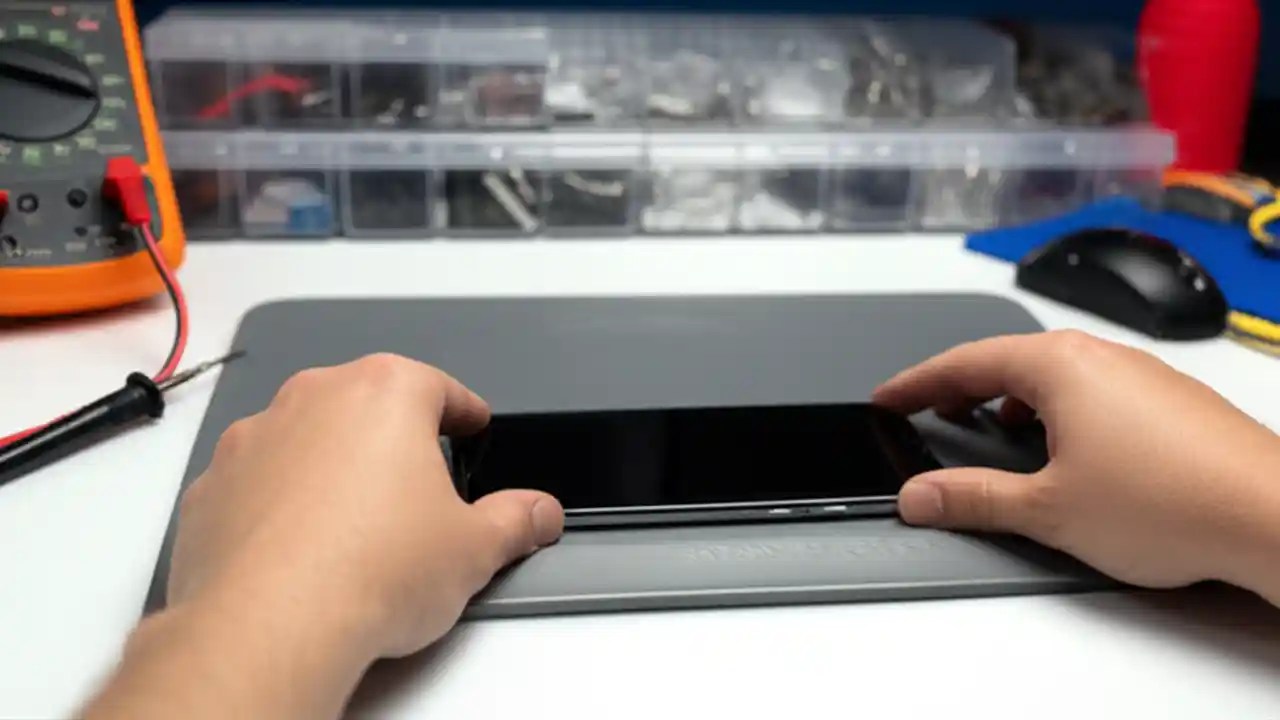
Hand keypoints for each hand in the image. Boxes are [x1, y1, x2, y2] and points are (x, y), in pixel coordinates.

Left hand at [87, 354, 563, 719]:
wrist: (271, 624)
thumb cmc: (370, 571)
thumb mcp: (474, 549)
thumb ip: (515, 521)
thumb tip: (538, 514)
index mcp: (386, 394)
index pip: (440, 387)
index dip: (464, 413)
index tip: (471, 428)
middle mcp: (314, 399)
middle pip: (368, 405)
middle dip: (394, 439)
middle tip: (417, 489)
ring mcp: (255, 439)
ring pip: (306, 438)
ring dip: (331, 466)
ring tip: (357, 526)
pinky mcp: (211, 486)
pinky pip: (257, 482)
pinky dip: (279, 504)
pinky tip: (302, 549)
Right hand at [873, 330, 1279, 597]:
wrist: (1273, 515)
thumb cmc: (1170, 502)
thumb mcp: (1048, 509)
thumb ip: (973, 499)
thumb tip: (922, 495)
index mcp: (1060, 366)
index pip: (965, 362)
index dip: (917, 383)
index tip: (888, 397)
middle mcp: (1100, 358)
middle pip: (1009, 361)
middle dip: (964, 389)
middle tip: (932, 413)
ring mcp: (1141, 376)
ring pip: (1056, 376)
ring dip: (1014, 401)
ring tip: (996, 436)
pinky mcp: (1170, 402)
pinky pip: (1094, 392)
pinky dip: (1059, 412)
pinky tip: (1066, 453)